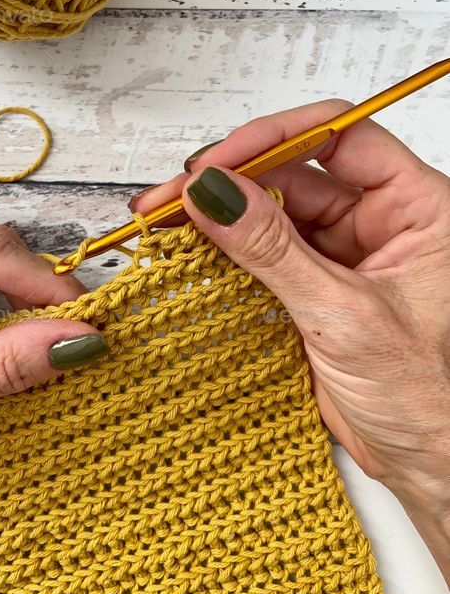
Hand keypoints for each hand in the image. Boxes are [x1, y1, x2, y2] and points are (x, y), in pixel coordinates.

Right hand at [132, 100, 449, 581]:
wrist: (418, 456)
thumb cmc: (425, 396)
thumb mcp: (343, 314)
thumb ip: (274, 251)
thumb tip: (219, 196)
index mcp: (418, 209)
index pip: (341, 138)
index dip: (276, 138)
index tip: (222, 162)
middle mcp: (379, 221)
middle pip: (296, 168)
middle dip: (232, 178)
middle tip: (179, 194)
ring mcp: (341, 250)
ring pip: (272, 207)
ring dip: (221, 211)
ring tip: (170, 217)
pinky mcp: (311, 281)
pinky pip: (263, 248)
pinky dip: (225, 247)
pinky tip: (193, 245)